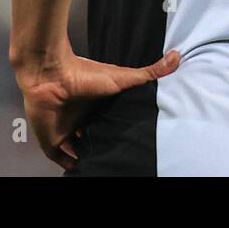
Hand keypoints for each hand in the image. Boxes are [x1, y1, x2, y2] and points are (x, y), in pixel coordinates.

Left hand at [16, 49, 180, 169]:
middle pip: (95, 139)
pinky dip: (70, 167)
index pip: (110, 124)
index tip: (133, 142)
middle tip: (120, 157)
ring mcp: (66, 131)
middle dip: (105, 148)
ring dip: (88, 158)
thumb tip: (178, 56)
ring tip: (104, 166)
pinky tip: (82, 171)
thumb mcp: (124, 77)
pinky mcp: (51, 141)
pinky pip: (60, 159)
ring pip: (79, 151)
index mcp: (97, 107)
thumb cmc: (86, 74)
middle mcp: (82, 119)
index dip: (119, 133)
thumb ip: (149, 72)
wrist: (51, 75)